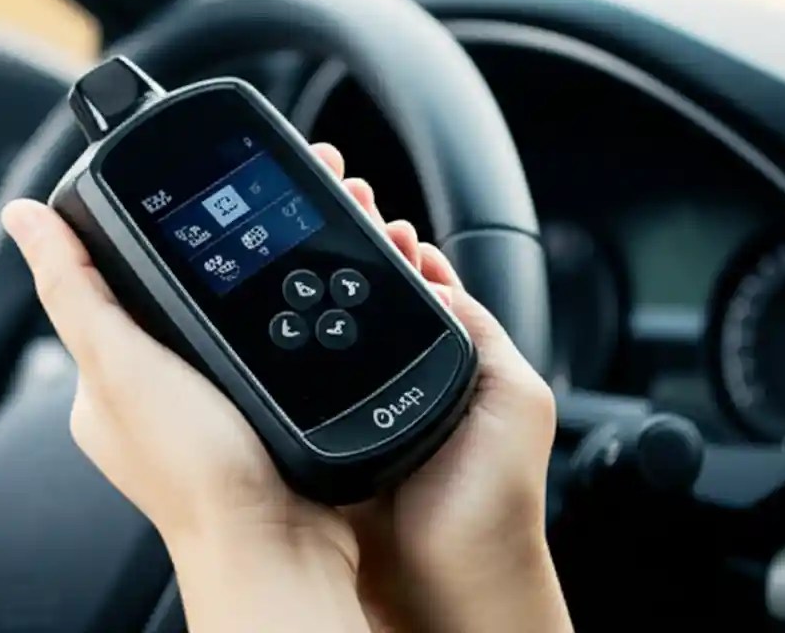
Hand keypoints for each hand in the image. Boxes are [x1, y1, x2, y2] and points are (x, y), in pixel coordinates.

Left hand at [2, 197, 366, 632]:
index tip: (176, 213)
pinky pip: (253, 357)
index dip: (133, 245)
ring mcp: (200, 412)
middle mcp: (145, 399)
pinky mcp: (248, 422)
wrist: (277, 543)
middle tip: (243, 242)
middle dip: (201, 270)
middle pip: (165, 305)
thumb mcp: (119, 364)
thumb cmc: (194, 473)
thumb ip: (73, 289)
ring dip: (243, 299)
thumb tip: (23, 217)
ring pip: (214, 328)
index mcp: (100, 386)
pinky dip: (270, 335)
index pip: (101, 290)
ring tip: (272, 276)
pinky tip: (290, 324)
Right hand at [308, 143, 569, 631]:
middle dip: (338, 248)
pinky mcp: (315, 437)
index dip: (383, 238)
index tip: (362, 202)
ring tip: (288, 243)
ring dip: (302, 290)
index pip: (408, 281)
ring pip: (318, 333)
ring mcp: (349, 405)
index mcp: (443, 358)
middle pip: (356, 297)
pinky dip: (278, 350)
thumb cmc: (494, 502)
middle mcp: (392, 375)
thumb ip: (478, 327)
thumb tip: (433, 271)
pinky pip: (293, 382)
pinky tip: (268, 320)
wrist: (450, 581)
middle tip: (317, 205)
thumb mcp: (516, 393)